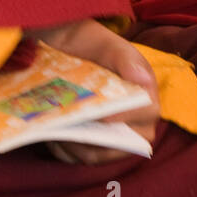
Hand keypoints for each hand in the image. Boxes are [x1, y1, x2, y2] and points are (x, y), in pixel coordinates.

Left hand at [30, 20, 160, 164]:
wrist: (49, 45)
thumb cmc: (79, 40)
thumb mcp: (98, 39)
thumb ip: (122, 56)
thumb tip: (143, 80)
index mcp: (141, 89)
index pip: (147, 112)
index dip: (129, 118)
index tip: (103, 117)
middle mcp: (131, 114)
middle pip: (129, 142)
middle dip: (100, 143)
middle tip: (72, 133)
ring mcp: (109, 130)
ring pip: (101, 154)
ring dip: (78, 148)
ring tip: (55, 133)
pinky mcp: (88, 139)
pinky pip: (79, 156)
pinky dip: (64, 151)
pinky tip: (49, 135)